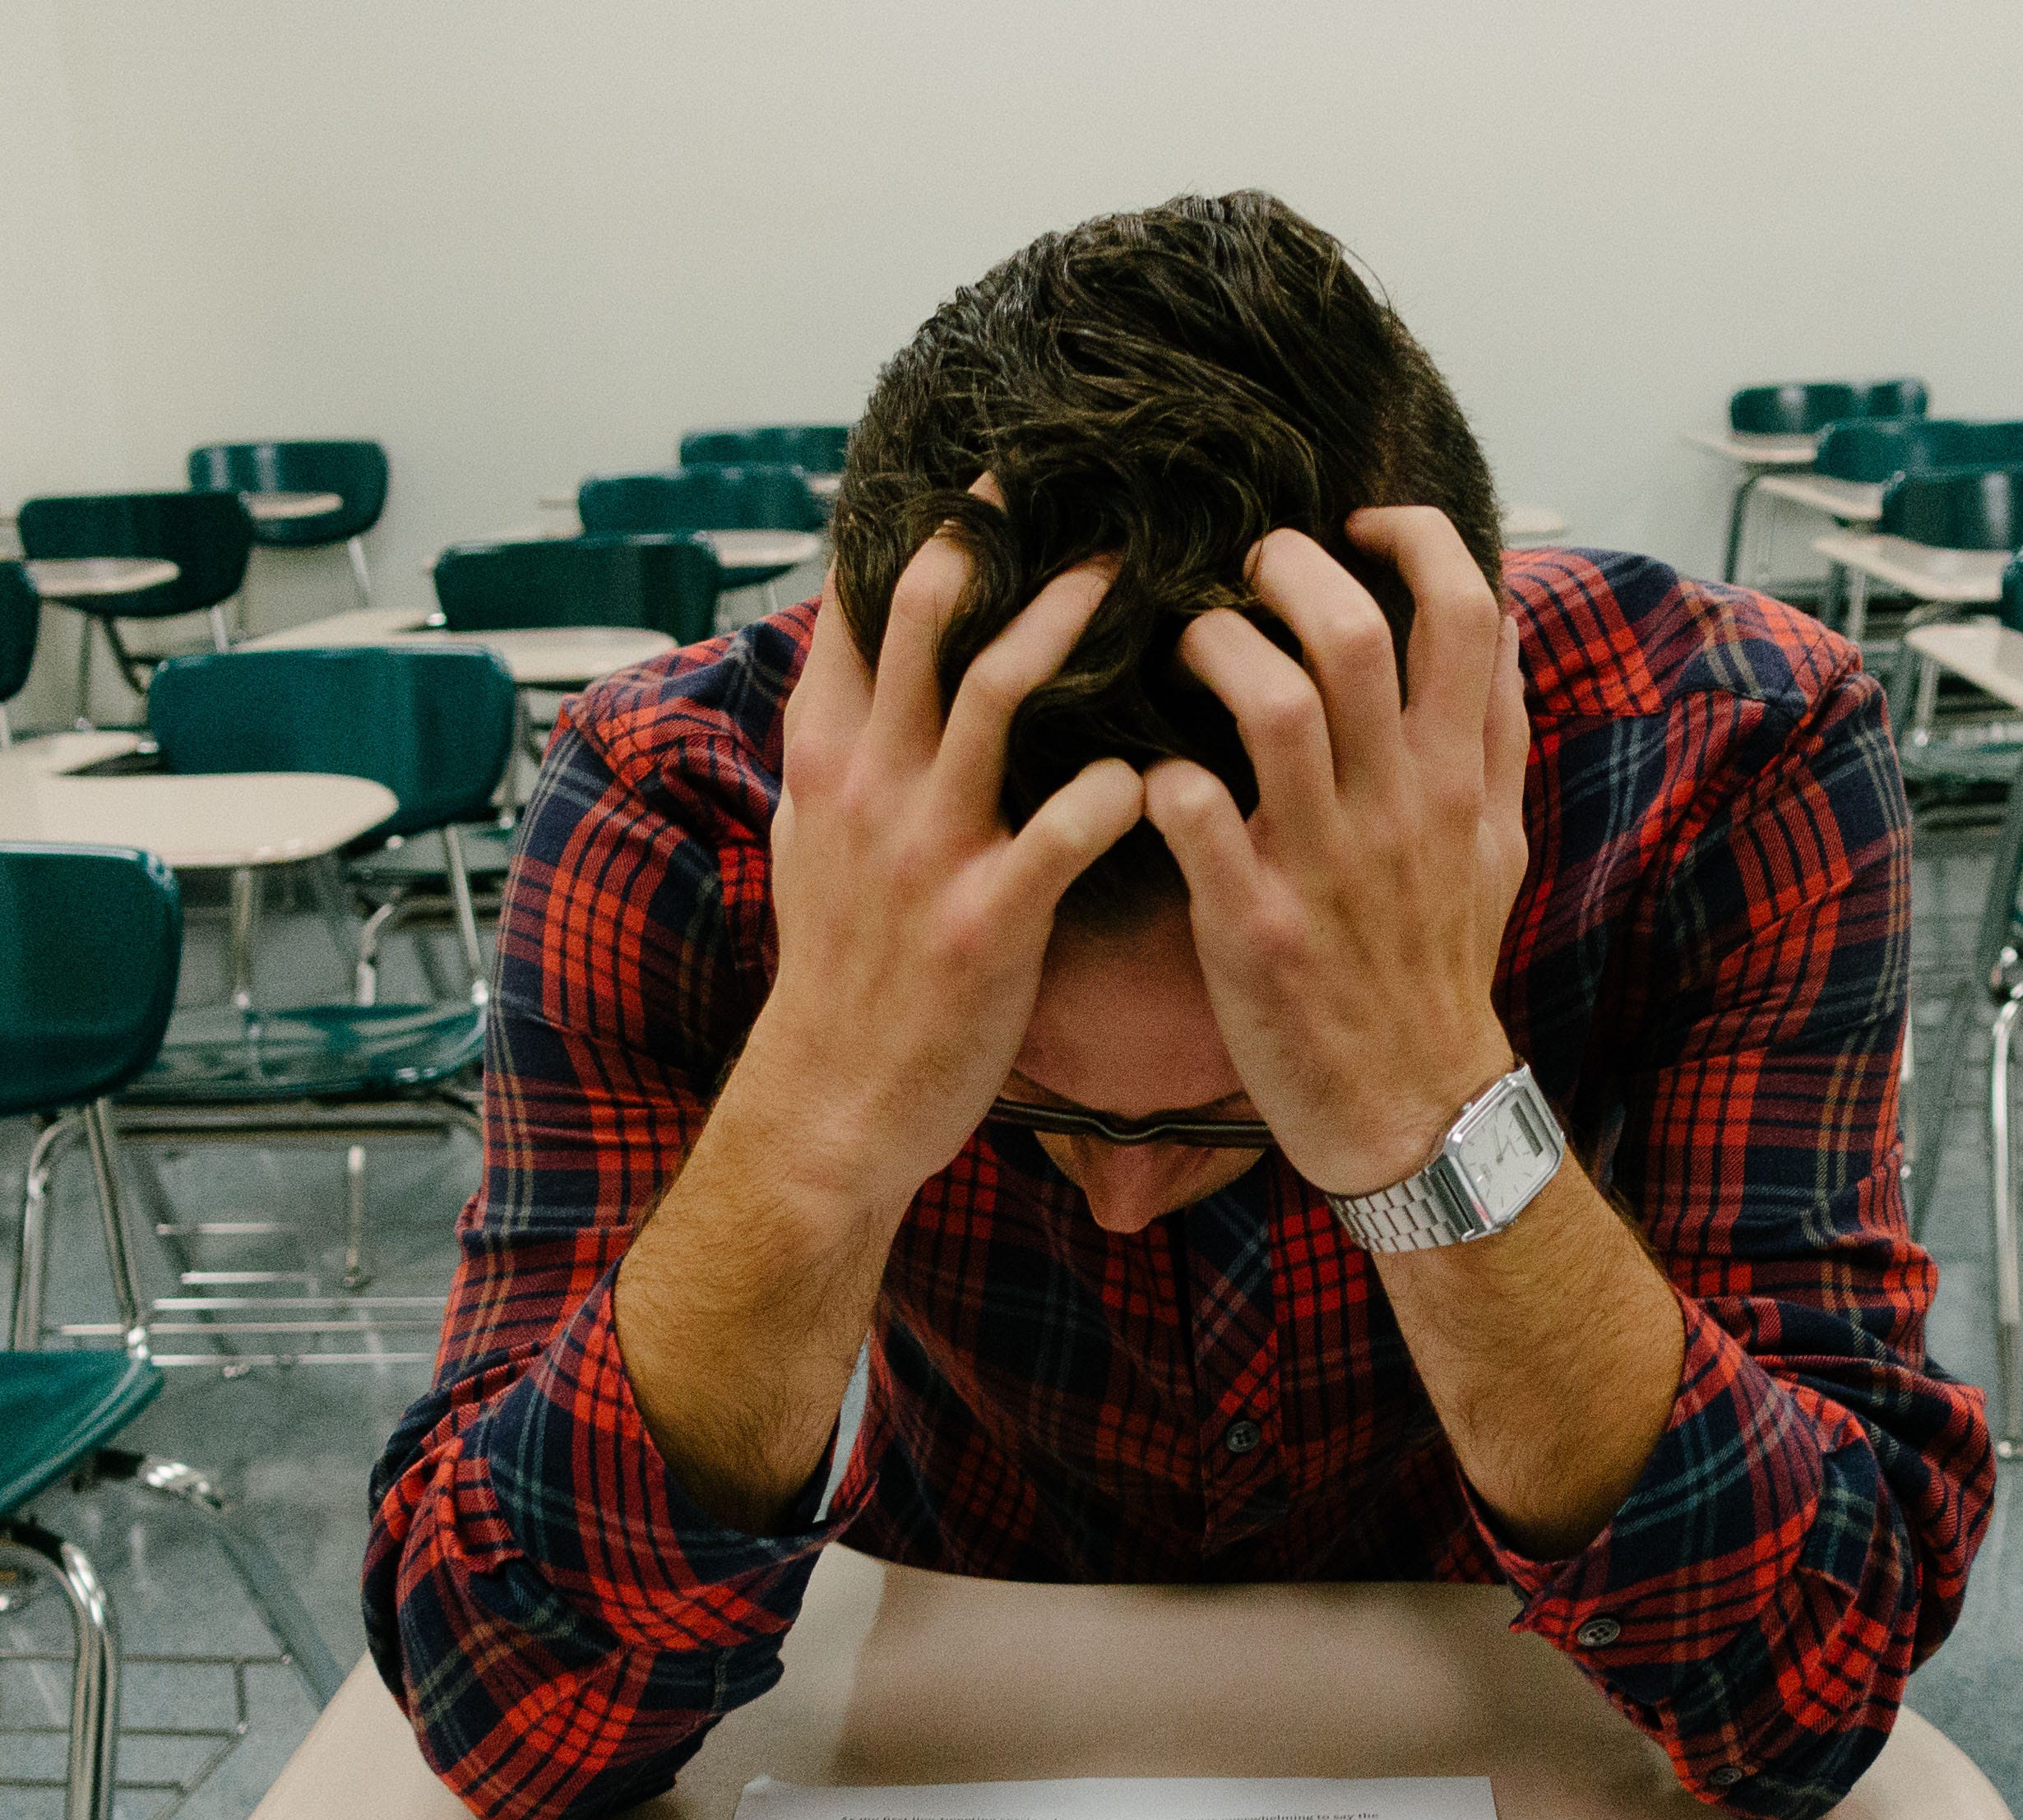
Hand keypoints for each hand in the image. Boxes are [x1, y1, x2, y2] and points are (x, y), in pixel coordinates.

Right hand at [751, 515, 1143, 1220]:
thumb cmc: (839, 974)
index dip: (917, 524)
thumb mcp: (809, 842)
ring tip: (1135, 574)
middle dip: (999, 536)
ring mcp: (927, 846)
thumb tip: (850, 653)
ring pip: (998, 692)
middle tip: (1080, 483)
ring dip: (1070, 623)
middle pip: (927, 614)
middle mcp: (870, 782)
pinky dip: (1125, 787)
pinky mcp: (988, 917)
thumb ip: (839, 745)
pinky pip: (1070, 825)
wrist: (834, 1104)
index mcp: (829, 758)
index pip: (859, 607)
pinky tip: (1171, 765)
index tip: (986, 470)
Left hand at [1142, 508, 1529, 1196]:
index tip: (1355, 525)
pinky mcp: (1255, 925)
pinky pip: (1192, 812)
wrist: (1414, 1110)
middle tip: (1241, 572)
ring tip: (1186, 651)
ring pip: (1271, 702)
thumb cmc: (1439, 968)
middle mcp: (1400, 804)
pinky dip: (1155, 774)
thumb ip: (1497, 734)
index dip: (1409, 535)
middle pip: (1351, 629)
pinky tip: (1142, 774)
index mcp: (1459, 776)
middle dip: (1284, 567)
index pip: (1465, 608)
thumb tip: (1499, 623)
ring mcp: (1326, 863)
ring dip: (1212, 651)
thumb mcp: (1498, 848)